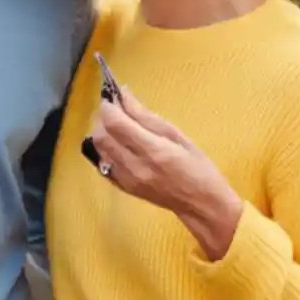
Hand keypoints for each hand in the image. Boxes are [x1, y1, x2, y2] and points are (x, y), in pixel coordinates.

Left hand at [90, 86, 243, 260]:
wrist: (201, 205)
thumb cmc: (198, 166)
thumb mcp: (177, 135)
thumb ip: (146, 116)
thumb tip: (124, 93)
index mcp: (152, 151)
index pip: (115, 123)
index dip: (108, 106)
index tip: (112, 94)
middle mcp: (134, 167)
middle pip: (101, 136)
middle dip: (102, 117)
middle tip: (114, 107)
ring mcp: (125, 179)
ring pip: (98, 148)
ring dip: (101, 131)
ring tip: (116, 123)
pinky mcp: (122, 187)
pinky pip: (102, 162)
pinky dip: (104, 147)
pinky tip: (117, 142)